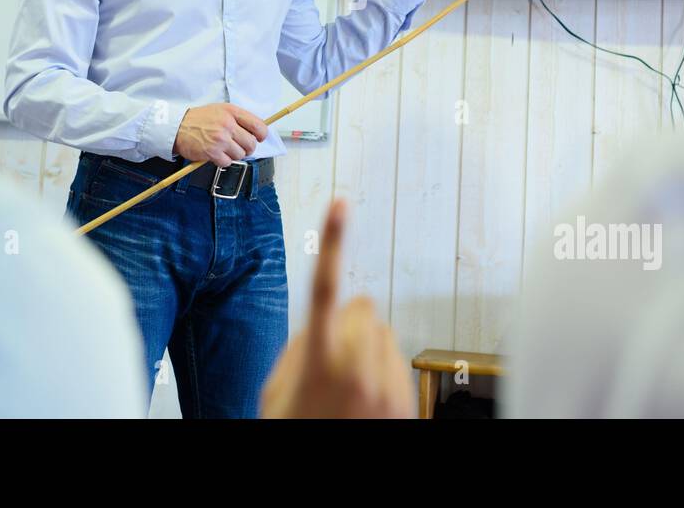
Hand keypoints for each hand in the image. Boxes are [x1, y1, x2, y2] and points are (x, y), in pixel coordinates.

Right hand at [172, 103, 268, 166]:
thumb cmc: (199, 119)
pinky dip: (223, 161)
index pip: (258, 126)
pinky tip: (216, 154)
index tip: (259, 138)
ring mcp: (220, 139)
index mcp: (232, 112)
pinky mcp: (212, 152)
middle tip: (238, 146)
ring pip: (240, 155)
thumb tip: (255, 131)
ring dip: (234, 155)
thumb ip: (238, 118)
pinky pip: (227, 162)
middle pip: (251, 144)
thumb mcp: (221, 110)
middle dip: (247, 148)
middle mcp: (228, 125)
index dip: (261, 135)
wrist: (177, 126)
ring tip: (224, 149)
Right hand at [260, 199, 414, 418]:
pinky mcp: (407, 401)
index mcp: (319, 358)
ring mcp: (388, 385)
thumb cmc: (295, 428)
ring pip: (382, 332)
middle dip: (347, 320)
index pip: (324, 286)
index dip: (332, 241)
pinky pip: (396, 361)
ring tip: (344, 389)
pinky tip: (362, 403)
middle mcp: (358, 366)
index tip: (340, 204)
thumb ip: (297, 347)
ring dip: (365, 346)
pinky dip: (381, 371)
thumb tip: (321, 326)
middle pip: (362, 306)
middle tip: (326, 357)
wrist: (329, 483)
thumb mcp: (276, 390)